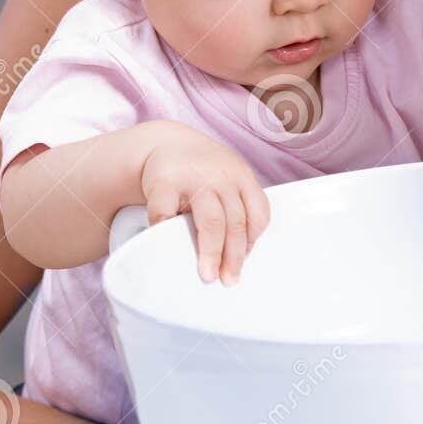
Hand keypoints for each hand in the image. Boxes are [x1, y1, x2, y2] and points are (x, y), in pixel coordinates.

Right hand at [139, 124, 269, 285]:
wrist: (164, 143)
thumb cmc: (201, 171)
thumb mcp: (227, 178)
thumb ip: (237, 205)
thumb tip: (240, 255)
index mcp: (241, 176)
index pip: (258, 213)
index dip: (252, 242)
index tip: (243, 264)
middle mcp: (221, 175)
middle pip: (235, 222)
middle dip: (233, 256)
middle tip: (228, 280)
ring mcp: (193, 178)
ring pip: (210, 222)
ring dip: (210, 253)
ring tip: (207, 275)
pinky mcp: (164, 183)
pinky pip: (168, 216)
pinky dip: (168, 237)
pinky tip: (170, 249)